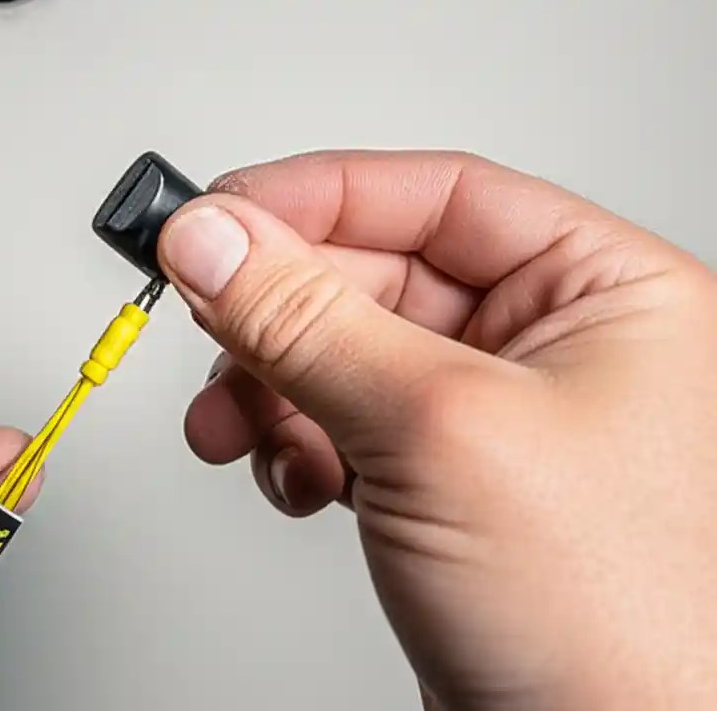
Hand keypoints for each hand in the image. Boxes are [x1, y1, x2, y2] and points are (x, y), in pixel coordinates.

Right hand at [158, 151, 716, 709]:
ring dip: (270, 387)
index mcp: (602, 292)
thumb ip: (308, 319)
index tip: (215, 217)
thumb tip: (212, 237)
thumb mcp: (439, 431)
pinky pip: (340, 426)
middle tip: (202, 325)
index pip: (433, 196)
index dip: (314, 197)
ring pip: (341, 357)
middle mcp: (551, 346)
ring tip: (235, 429)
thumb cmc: (613, 619)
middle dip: (275, 315)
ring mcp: (493, 420)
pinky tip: (292, 481)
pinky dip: (294, 446)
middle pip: (371, 279)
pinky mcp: (444, 484)